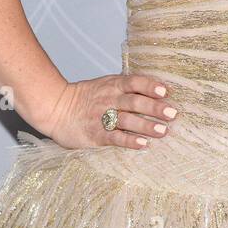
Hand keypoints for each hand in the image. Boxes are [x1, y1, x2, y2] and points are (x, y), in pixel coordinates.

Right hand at [34, 74, 178, 149]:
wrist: (56, 108)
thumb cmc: (87, 97)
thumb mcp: (106, 85)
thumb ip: (128, 87)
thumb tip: (159, 91)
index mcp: (113, 85)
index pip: (134, 82)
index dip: (150, 86)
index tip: (165, 91)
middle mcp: (109, 99)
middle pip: (134, 102)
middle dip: (154, 108)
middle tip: (172, 114)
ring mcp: (102, 116)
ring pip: (127, 120)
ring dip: (146, 126)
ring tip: (163, 131)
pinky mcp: (96, 134)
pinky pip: (115, 137)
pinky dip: (129, 141)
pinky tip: (143, 144)